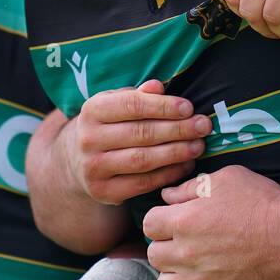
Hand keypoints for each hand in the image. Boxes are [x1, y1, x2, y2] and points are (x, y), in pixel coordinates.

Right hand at [62, 80, 212, 204]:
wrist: (76, 161)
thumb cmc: (108, 125)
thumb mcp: (116, 104)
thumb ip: (138, 95)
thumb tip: (159, 87)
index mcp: (92, 110)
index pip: (131, 105)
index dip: (163, 106)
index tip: (188, 108)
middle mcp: (89, 139)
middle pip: (141, 133)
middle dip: (177, 130)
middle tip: (203, 126)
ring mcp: (94, 168)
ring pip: (143, 160)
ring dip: (176, 153)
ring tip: (199, 146)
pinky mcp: (103, 191)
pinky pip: (143, 183)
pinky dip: (168, 174)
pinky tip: (186, 164)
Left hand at [143, 165, 279, 279]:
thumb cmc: (263, 202)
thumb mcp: (225, 179)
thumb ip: (191, 187)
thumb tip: (169, 197)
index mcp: (183, 221)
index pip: (149, 224)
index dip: (162, 219)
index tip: (176, 218)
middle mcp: (186, 253)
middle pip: (154, 255)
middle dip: (166, 245)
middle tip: (186, 240)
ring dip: (173, 275)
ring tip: (190, 266)